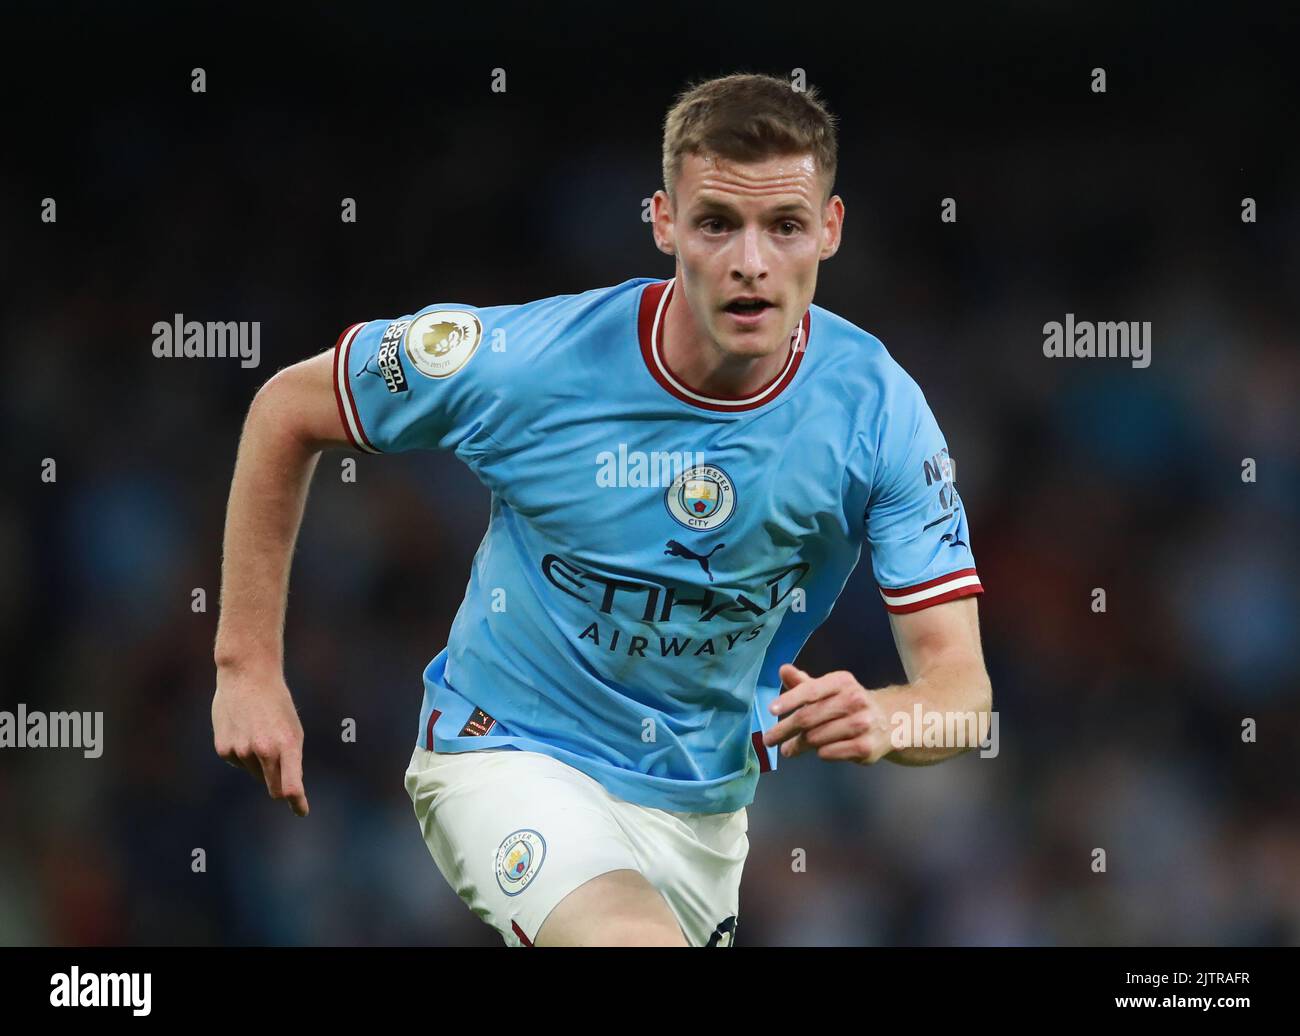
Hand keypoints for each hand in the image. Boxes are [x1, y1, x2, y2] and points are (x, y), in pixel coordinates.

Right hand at [212, 665, 309, 815]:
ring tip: (260, 734)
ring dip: (261, 763)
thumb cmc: (277, 705)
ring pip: (256, 774)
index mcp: (287, 744)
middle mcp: (263, 750)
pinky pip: (238, 764)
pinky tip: (242, 732)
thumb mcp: (293, 729)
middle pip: (273, 787)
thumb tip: (286, 790)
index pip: (290, 785)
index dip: (297, 801)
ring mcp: (241, 751)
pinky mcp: (224, 750)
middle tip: (285, 782)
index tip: (301, 811)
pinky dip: (243, 755)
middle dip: (280, 788)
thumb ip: (291, 759)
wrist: (247, 677)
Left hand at [762, 664, 894, 764]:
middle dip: (784, 730)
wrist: (892, 721)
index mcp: (842, 682)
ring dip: (799, 745)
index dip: (789, 700)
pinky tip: (819, 750)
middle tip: (769, 739)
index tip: (771, 710)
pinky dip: (820, 752)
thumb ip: (804, 683)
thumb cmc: (849, 704)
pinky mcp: (866, 747)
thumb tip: (783, 669)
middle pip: (808, 718)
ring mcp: (862, 724)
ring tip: (789, 749)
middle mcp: (854, 700)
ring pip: (816, 738)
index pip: (810, 690)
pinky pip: (829, 753)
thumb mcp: (829, 689)